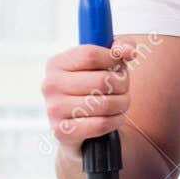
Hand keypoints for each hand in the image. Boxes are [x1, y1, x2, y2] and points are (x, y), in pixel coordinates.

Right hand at [42, 40, 139, 156]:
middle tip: (123, 86)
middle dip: (122, 84)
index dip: (113, 58)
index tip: (120, 64)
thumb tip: (129, 51)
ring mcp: (54, 109)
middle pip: (102, 80)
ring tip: (121, 101)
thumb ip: (120, 46)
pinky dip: (115, 120)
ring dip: (122, 103)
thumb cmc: (94, 85)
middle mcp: (50, 85)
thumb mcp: (104, 62)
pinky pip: (100, 124)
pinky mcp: (62, 131)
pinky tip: (115, 116)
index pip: (90, 55)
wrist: (79, 124)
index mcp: (57, 63)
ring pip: (105, 104)